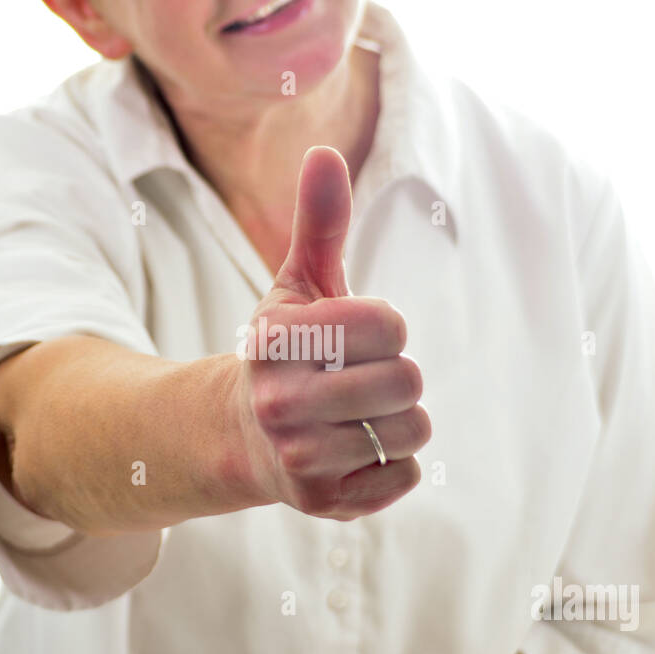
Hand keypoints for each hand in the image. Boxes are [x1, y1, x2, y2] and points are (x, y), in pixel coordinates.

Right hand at [229, 145, 430, 520]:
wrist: (241, 436)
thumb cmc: (287, 351)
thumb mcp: (296, 285)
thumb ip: (317, 222)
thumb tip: (325, 152)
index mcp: (275, 340)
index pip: (388, 324)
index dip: (382, 327)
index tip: (351, 338)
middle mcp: (281, 402)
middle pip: (407, 380)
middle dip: (394, 376)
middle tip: (358, 381)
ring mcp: (301, 457)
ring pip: (413, 428)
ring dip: (398, 419)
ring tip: (358, 416)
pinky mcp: (324, 501)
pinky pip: (406, 473)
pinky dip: (393, 462)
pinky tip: (355, 451)